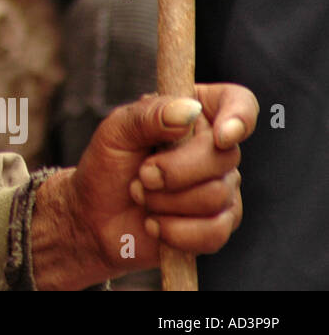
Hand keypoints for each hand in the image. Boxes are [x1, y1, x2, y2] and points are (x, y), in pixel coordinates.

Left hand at [32, 83, 256, 289]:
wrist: (95, 216)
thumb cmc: (107, 165)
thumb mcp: (115, 131)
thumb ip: (148, 115)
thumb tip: (189, 111)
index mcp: (196, 114)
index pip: (239, 103)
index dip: (240, 117)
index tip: (219, 137)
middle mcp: (216, 150)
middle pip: (226, 157)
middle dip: (175, 171)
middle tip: (142, 174)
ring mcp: (221, 188)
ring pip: (216, 196)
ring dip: (165, 201)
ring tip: (141, 196)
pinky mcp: (217, 226)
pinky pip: (215, 231)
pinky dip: (175, 231)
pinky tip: (154, 224)